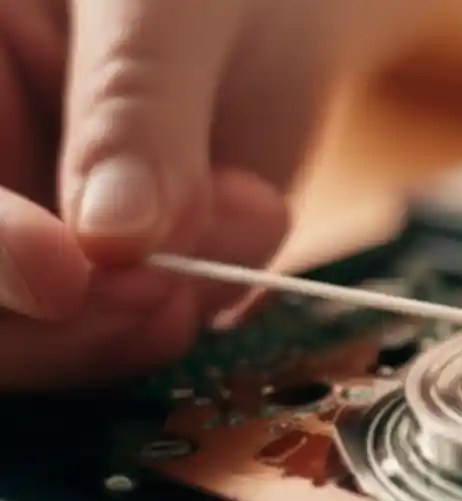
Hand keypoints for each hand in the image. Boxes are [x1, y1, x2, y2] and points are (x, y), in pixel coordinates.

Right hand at [0, 1, 421, 390]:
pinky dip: (201, 299)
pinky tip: (252, 220)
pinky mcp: (113, 271)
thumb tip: (113, 238)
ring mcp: (40, 224)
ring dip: (158, 307)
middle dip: (72, 317)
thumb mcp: (170, 2)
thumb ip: (137, 107)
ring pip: (50, 337)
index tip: (63, 275)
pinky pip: (134, 332)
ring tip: (251, 210)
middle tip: (176, 283)